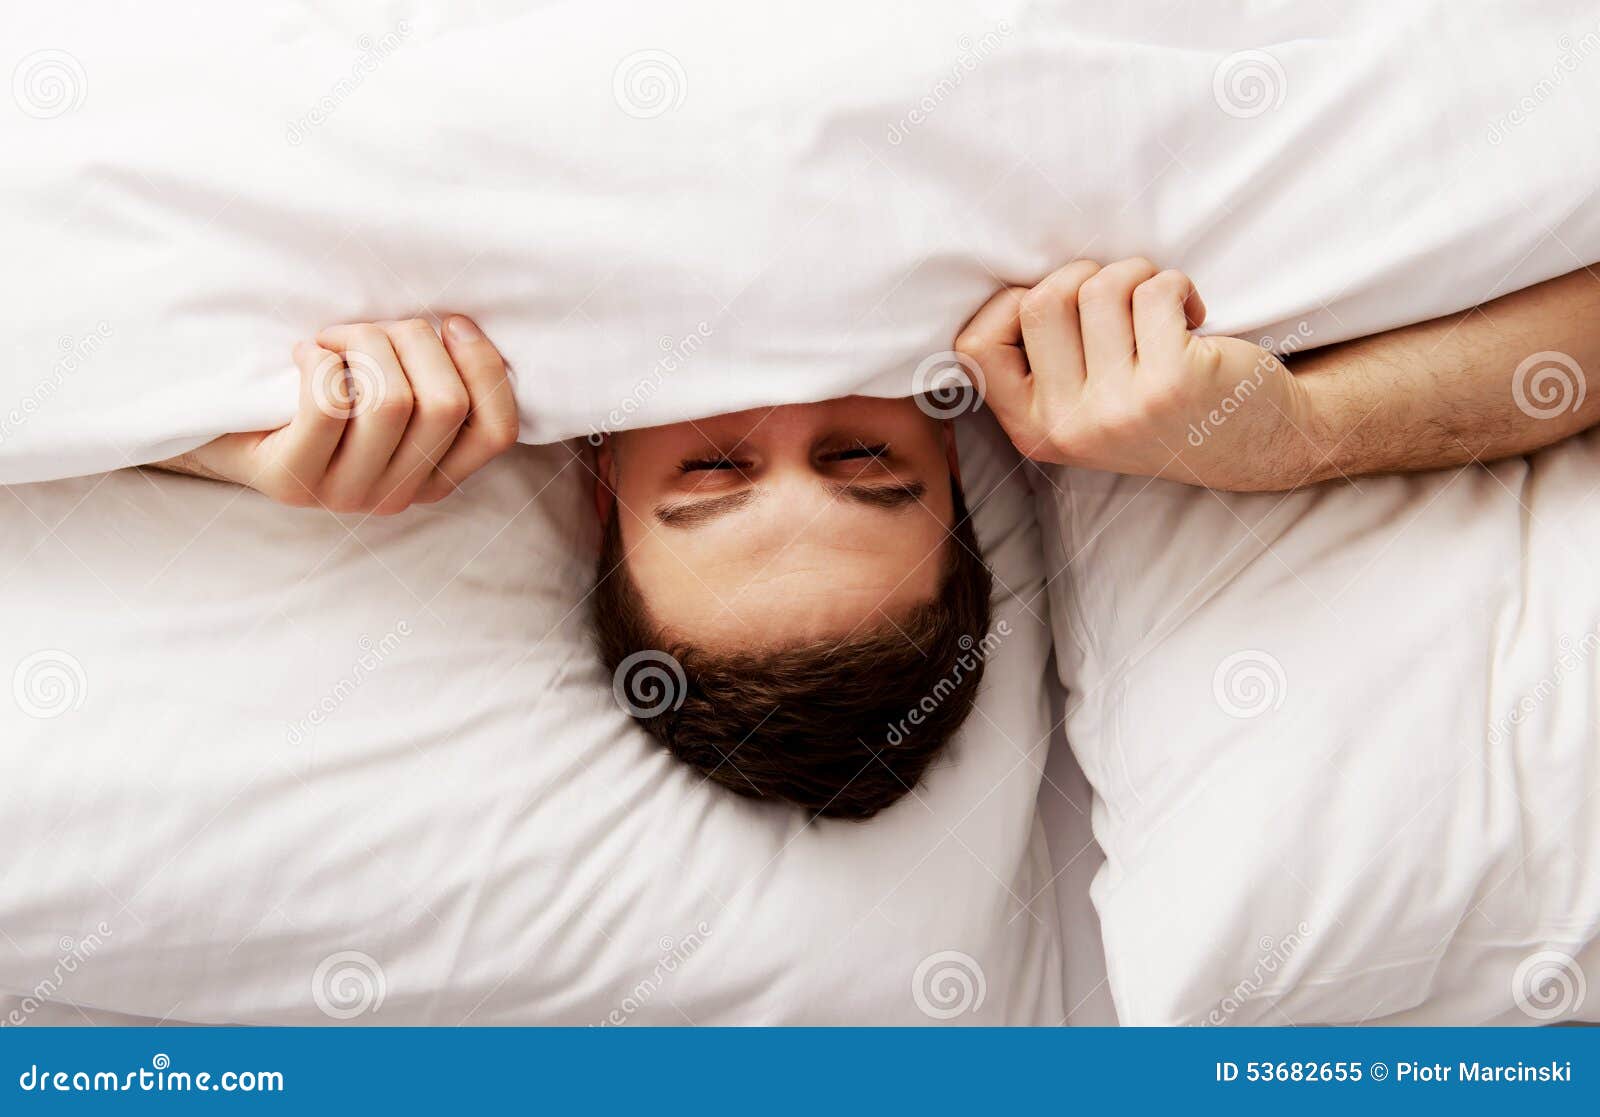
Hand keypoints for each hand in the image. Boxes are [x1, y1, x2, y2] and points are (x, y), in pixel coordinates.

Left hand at [159, 316, 518, 513]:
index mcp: (434, 476)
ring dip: (364, 342)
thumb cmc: (313, 393)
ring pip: (391, 401)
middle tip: (374, 326)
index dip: (485, 366)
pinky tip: (305, 354)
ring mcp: (344, 494)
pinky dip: (321, 361)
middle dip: (414, 339)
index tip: (451, 323)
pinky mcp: (291, 480)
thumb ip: (432, 379)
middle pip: (445, 405)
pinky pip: (329, 404)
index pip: (497, 431)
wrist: (220, 429)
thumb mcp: (387, 393)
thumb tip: (459, 327)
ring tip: (334, 338)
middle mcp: (396, 495)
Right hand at [955, 258, 1324, 490]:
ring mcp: (1119, 409)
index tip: (1058, 307)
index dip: (1009, 304)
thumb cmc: (1159, 403)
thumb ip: (1040, 360)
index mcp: (1032, 429)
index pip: (974, 346)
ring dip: (1135, 275)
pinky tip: (1192, 316)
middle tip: (1121, 299)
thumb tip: (1012, 272)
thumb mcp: (1080, 403)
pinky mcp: (1172, 382)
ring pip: (1099, 287)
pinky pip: (1154, 289)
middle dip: (1083, 276)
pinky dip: (1178, 284)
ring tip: (1159, 307)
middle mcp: (1068, 427)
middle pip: (1040, 301)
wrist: (1256, 440)